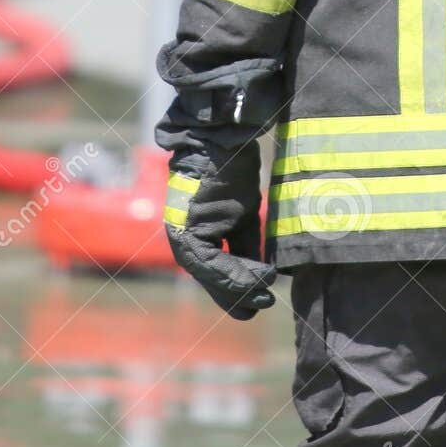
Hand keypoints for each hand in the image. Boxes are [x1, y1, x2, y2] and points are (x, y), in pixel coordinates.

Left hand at [164, 141, 275, 319]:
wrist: (222, 140)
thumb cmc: (232, 170)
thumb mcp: (242, 216)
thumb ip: (243, 245)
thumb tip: (258, 274)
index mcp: (195, 231)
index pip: (214, 267)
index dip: (235, 286)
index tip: (258, 301)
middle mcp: (182, 234)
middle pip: (209, 275)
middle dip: (235, 294)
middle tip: (261, 306)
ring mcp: (181, 231)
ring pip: (208, 272)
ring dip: (238, 286)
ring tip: (264, 294)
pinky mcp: (185, 226)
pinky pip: (209, 260)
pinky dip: (234, 273)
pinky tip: (260, 277)